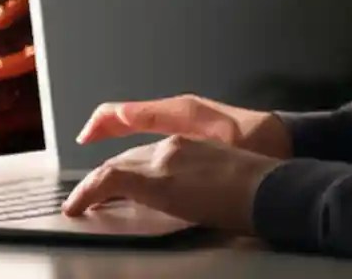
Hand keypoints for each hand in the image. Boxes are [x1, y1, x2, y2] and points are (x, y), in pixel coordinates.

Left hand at [61, 135, 282, 232]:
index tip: (110, 185)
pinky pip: (108, 180)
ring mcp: (164, 158)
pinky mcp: (157, 177)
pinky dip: (88, 192)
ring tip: (80, 204)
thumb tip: (192, 202)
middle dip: (107, 179)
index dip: (126, 168)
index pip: (148, 154)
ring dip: (94, 187)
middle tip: (88, 198)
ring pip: (115, 168)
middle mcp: (174, 144)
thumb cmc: (263, 189)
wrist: (273, 188)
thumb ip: (202, 183)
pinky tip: (77, 207)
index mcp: (192, 144)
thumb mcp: (228, 179)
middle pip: (128, 160)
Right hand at [76, 94, 291, 158]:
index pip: (126, 110)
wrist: (290, 143)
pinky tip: (140, 155)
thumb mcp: (209, 132)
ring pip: (142, 121)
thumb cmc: (257, 139)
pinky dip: (139, 137)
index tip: (83, 137)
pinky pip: (157, 129)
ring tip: (103, 149)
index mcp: (180, 109)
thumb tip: (124, 114)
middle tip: (86, 142)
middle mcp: (181, 110)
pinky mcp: (199, 131)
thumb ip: (167, 124)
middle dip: (105, 127)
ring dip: (120, 132)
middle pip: (130, 114)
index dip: (101, 123)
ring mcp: (190, 120)